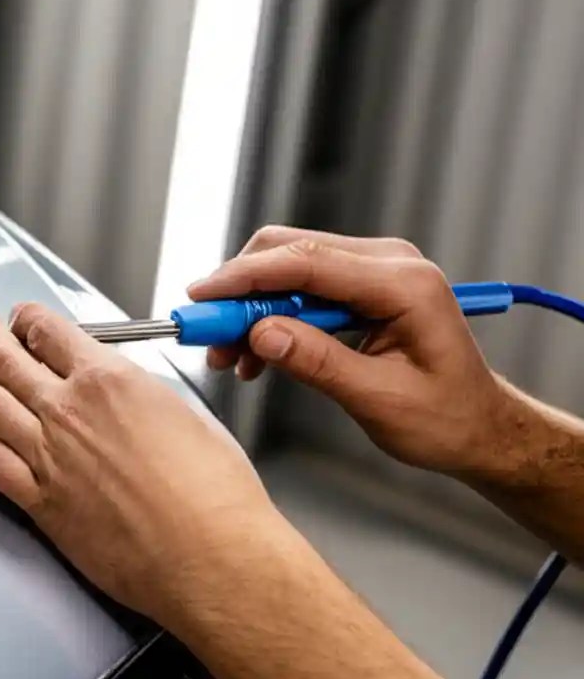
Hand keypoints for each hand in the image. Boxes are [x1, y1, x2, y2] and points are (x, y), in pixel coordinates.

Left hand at [0, 293, 277, 622]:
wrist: (209, 555)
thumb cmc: (213, 494)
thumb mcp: (182, 413)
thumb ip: (136, 394)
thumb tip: (119, 391)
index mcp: (109, 379)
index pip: (47, 330)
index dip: (25, 318)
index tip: (18, 319)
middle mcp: (69, 410)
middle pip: (3, 355)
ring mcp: (47, 454)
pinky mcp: (38, 499)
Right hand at [189, 225, 508, 477]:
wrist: (478, 426)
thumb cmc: (446, 418)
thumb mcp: (379, 400)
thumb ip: (318, 362)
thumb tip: (262, 334)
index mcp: (404, 284)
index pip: (306, 262)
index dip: (245, 277)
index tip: (201, 297)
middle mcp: (390, 263)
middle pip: (289, 252)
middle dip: (240, 292)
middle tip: (207, 336)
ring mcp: (374, 270)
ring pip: (287, 267)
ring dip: (251, 309)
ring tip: (230, 357)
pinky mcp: (361, 285)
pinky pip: (300, 286)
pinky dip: (271, 316)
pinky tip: (257, 354)